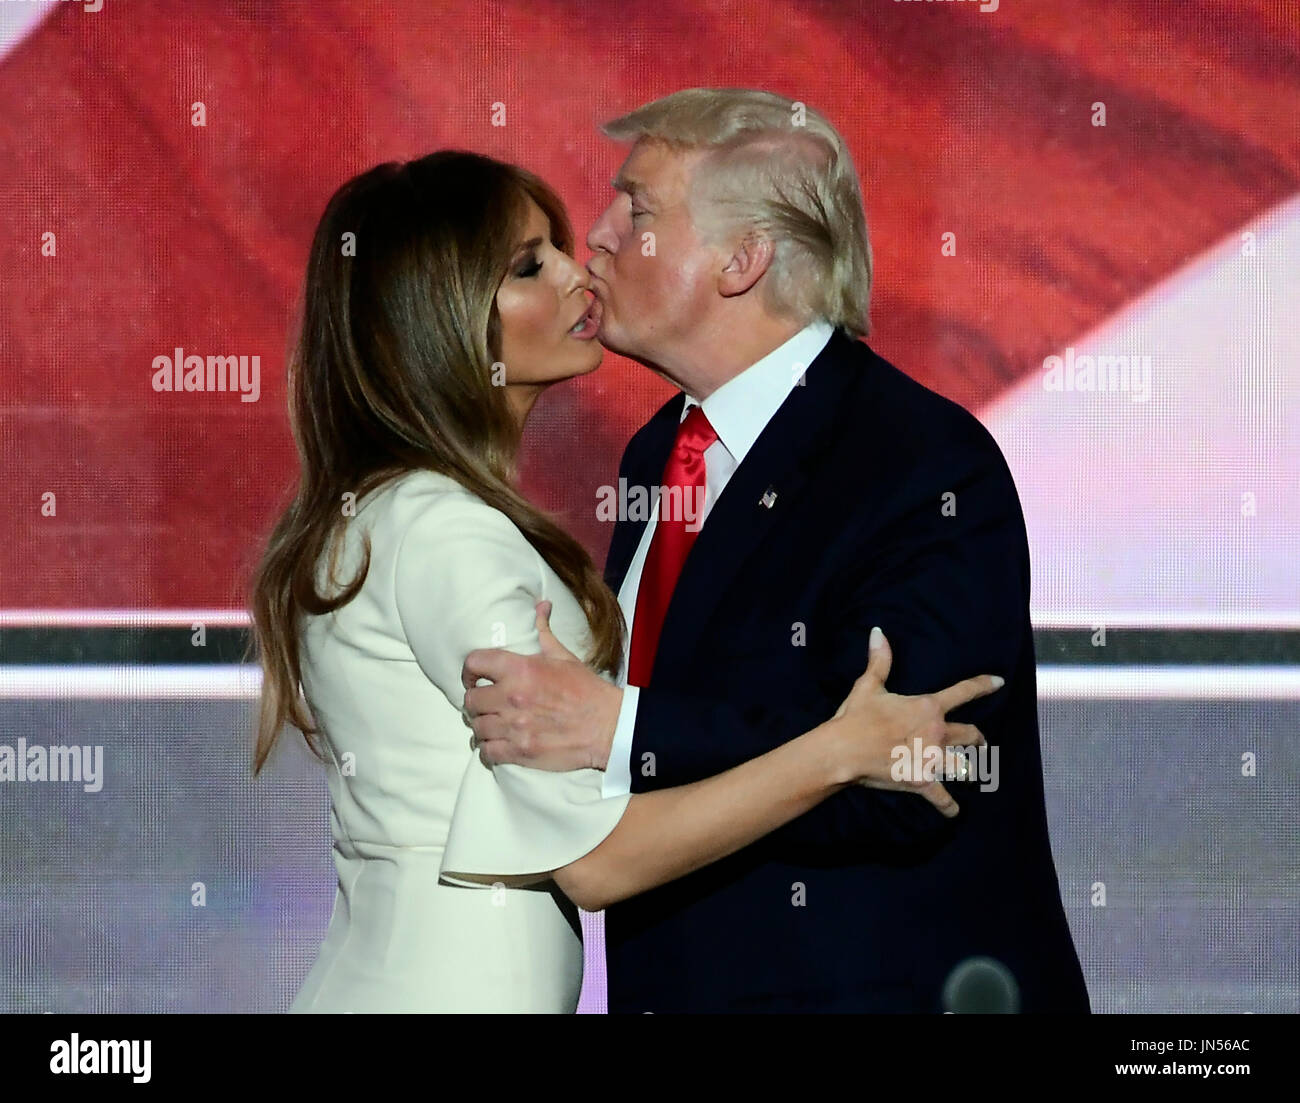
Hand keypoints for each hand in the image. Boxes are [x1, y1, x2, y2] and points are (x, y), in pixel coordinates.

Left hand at [460, 600, 622, 770]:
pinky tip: (497, 744)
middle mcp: (511, 697)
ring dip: (482, 726)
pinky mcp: (519, 751)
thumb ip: (544, 631)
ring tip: (491, 725)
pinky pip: (487, 752)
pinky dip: (489, 749)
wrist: (606, 726)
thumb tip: (541, 604)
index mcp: (520, 670)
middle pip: (470, 700)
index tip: (472, 678)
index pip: (474, 663)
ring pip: (476, 728)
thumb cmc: (586, 690)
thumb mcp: (564, 656)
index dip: (468, 671)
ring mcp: (513, 727)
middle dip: (476, 702)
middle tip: (485, 705)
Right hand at [828, 627, 1003, 818]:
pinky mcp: (922, 781)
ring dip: (969, 768)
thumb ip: (880, 660)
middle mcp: (937, 733)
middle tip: (980, 740)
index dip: (983, 686)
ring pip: (963, 765)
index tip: (999, 683)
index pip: (963, 693)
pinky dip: (948, 807)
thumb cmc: (857, 716)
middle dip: (977, 737)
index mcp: (928, 708)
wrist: (844, 750)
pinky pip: (941, 798)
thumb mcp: (868, 685)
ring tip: (972, 771)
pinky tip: (953, 812)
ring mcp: (932, 759)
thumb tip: (878, 632)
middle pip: (969, 734)